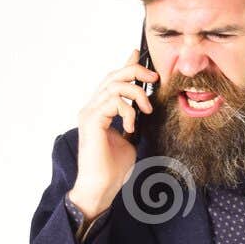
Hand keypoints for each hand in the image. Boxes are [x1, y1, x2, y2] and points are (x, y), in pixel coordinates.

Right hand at [67, 47, 158, 221]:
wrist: (101, 188)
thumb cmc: (112, 169)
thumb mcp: (129, 140)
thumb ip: (132, 122)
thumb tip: (142, 111)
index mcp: (99, 110)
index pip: (112, 80)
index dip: (126, 64)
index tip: (139, 55)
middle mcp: (92, 108)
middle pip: (113, 76)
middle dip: (135, 70)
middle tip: (154, 77)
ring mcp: (90, 113)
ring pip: (114, 85)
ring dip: (136, 93)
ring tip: (146, 109)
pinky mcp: (92, 120)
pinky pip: (113, 102)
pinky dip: (128, 111)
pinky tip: (131, 126)